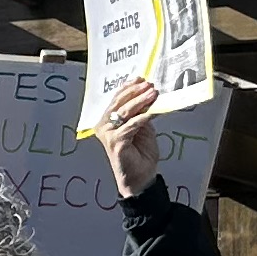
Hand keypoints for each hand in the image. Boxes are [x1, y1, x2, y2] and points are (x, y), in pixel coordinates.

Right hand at [93, 75, 166, 197]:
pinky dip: (143, 117)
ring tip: (153, 93)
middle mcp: (103, 126)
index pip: (116, 99)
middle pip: (119, 103)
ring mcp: (107, 134)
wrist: (140, 176)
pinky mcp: (115, 142)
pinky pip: (131, 125)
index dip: (128, 87)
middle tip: (149, 84)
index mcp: (107, 120)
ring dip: (140, 101)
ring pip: (124, 112)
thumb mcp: (141, 127)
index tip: (141, 78)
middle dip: (135, 91)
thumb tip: (147, 94)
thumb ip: (140, 113)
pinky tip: (153, 111)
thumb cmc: (140, 153)